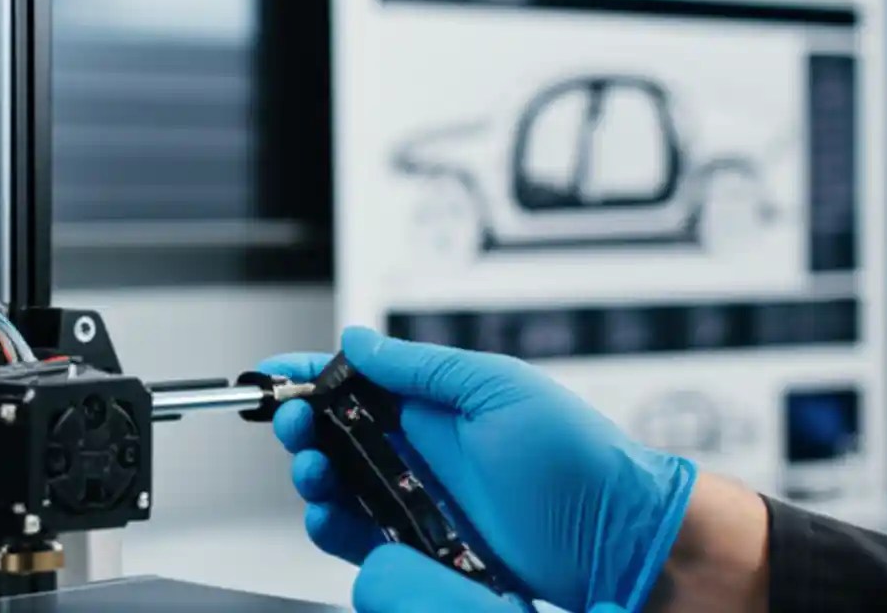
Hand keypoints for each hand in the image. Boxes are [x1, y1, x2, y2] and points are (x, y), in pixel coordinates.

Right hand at [260, 328, 697, 612]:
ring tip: (314, 475)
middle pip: (336, 434)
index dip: (309, 374)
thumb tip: (359, 341)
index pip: (356, 379)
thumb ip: (421, 367)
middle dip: (303, 427)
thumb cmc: (574, 455)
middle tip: (297, 428)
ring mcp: (421, 498)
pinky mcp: (426, 545)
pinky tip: (331, 518)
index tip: (271, 376)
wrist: (616, 537)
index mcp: (435, 402)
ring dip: (313, 477)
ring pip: (342, 486)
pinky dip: (335, 527)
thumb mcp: (497, 387)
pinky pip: (364, 536)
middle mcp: (422, 448)